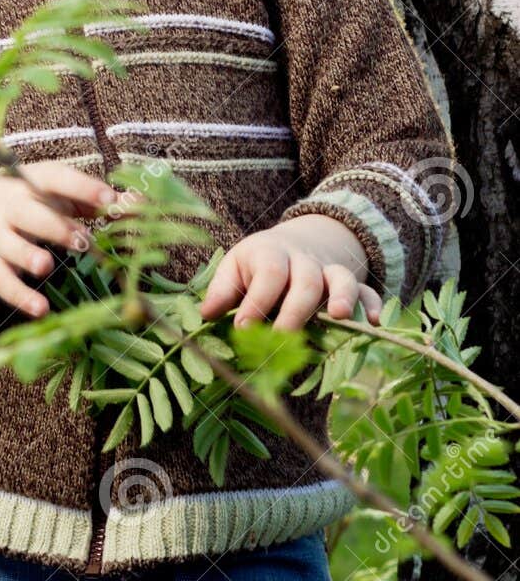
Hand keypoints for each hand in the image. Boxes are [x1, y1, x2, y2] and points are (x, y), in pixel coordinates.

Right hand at [0, 161, 119, 317]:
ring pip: (6, 244)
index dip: (82, 188)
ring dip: (25, 254)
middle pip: (28, 212)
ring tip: (46, 267)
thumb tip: (142, 204)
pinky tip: (40, 309)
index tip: (109, 199)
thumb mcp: (63, 197)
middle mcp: (10, 205)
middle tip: (82, 240)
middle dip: (54, 226)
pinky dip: (18, 295)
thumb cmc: (35, 205)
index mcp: (35, 183)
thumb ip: (100, 202)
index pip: (57, 179)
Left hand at [199, 214, 382, 332]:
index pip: (268, 273)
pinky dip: (373, 305)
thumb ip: (223, 290)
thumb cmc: (257, 264)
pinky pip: (367, 291)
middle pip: (306, 280)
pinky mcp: (350, 285)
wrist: (297, 242)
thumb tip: (206, 316)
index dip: (256, 300)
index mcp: (270, 253)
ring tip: (340, 318)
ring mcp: (330, 271)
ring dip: (343, 297)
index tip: (242, 328)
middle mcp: (304, 261)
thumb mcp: (235, 267)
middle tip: (282, 337)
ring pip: (342, 279)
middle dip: (295, 310)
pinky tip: (374, 323)